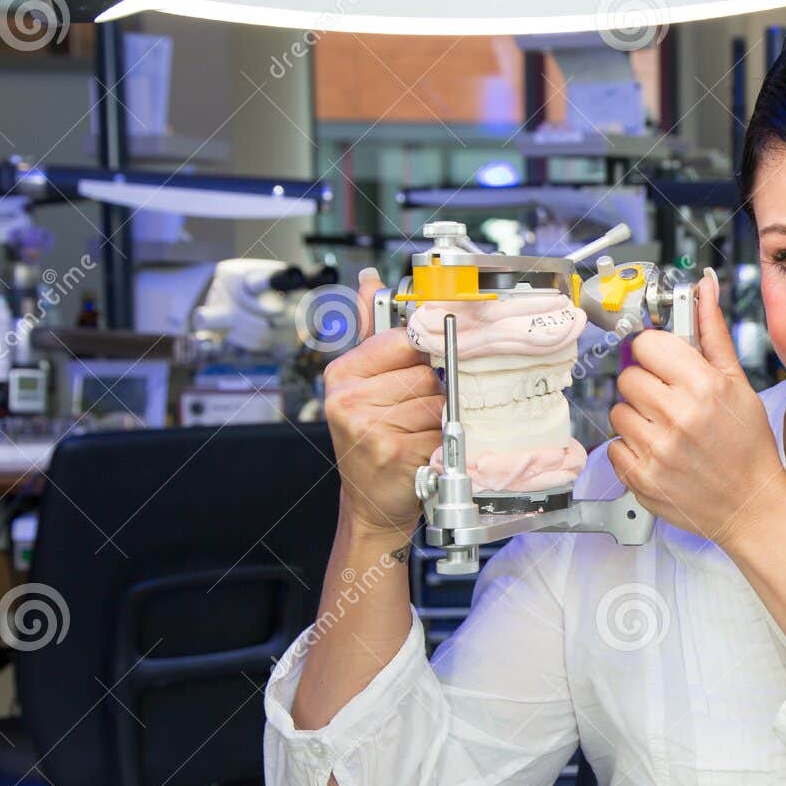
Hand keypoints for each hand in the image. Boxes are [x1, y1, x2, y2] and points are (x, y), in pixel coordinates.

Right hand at [322, 268, 443, 544]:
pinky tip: (424, 451)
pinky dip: (443, 443)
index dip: (426, 354)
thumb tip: (371, 282)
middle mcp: (349, 399)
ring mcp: (370, 428)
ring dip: (440, 420)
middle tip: (415, 413)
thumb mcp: (364, 383)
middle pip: (427, 375)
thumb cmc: (373, 440)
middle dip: (434, 394)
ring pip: (439, 403)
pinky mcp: (394, 453)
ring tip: (418, 433)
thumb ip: (372, 331)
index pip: (406, 341)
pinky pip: (443, 433)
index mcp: (342, 374)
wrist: (372, 503)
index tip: (429, 365)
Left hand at [608, 269, 785, 546]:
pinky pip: (614, 446)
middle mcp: (679, 416)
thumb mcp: (738, 384)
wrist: (751, 505)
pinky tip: (659, 453)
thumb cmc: (748, 445)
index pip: (647, 345)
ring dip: (637, 418)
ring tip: (667, 431)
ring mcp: (658, 450)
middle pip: (628, 377)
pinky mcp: (642, 478)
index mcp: (704, 386)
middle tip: (670, 403)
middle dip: (646, 387)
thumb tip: (703, 286)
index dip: (654, 353)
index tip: (665, 365)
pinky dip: (632, 449)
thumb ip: (712, 334)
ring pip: (618, 411)